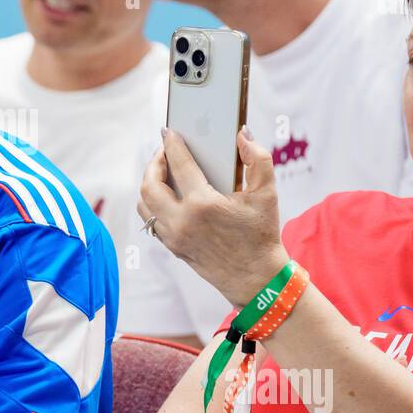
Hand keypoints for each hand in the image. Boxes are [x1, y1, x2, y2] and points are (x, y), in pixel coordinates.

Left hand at [137, 127, 284, 306]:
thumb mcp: (267, 194)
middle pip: (150, 185)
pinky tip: (165, 193)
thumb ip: (258, 158)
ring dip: (148, 183)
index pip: (179, 165)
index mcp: (203, 205)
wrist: (256, 280)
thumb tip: (242, 134)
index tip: (168, 131)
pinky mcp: (173, 247)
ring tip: (162, 170)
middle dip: (154, 163)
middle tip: (164, 151)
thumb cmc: (262, 236)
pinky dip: (153, 203)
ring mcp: (174, 237)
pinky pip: (152, 220)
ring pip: (145, 204)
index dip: (172, 145)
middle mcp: (182, 221)